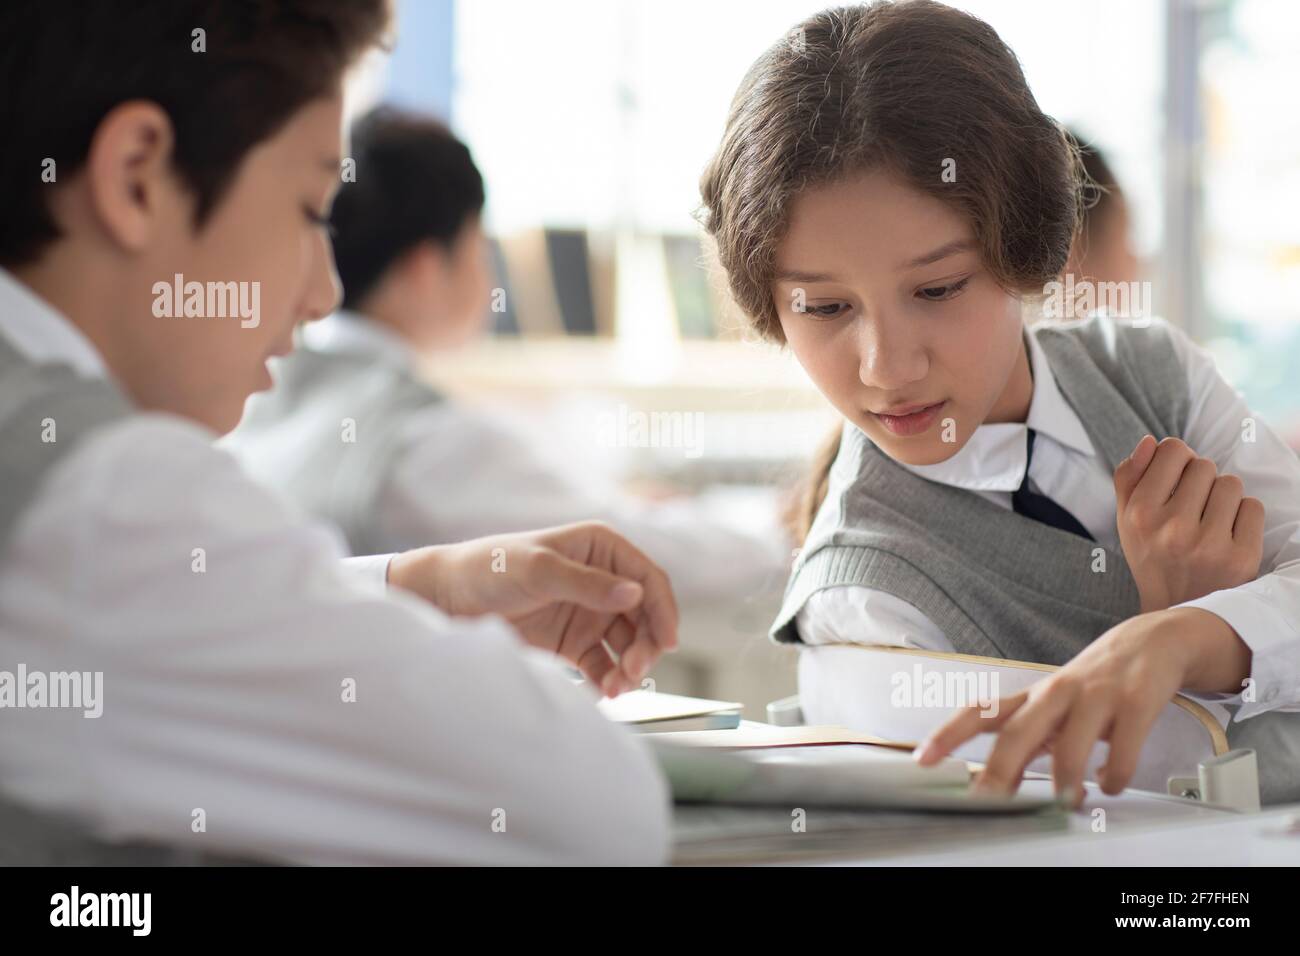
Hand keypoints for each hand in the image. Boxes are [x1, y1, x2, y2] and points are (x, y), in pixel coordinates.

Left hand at [388, 521, 678, 696]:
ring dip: (629, 667)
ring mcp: (589, 612)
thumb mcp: (539, 570)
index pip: (648, 578)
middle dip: (646, 645)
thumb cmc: (489, 568)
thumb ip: (587, 584)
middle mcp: (600, 579)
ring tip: (616, 687)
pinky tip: (602, 692)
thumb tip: (635, 594)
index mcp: (600, 548)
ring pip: (628, 644)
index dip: (664, 610)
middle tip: (634, 670)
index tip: (668, 642)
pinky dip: (607, 680)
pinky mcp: (572, 642)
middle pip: (645, 616)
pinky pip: (602, 665)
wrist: (447, 598)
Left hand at [914, 607, 1250, 805]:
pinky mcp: (1135, 702)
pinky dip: (1114, 777)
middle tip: (989, 804)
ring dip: (1066, 784)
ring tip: (1071, 802)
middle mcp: (1056, 694)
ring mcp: (1095, 696)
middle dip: (999, 773)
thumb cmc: (1094, 682)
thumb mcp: (1055, 709)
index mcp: (1031, 698)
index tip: (923, 759)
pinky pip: (1121, 750)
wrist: (1153, 640)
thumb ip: (1031, 746)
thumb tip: (1000, 787)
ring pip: (1069, 747)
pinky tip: (1111, 782)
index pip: (979, 713)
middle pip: (1017, 733)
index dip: (948, 735)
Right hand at [1114, 435, 1264, 612]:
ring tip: (1210, 524)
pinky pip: (1253, 507)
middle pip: (1204, 465)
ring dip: (1224, 499)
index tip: (1176, 481)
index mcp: (1140, 514)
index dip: (1178, 460)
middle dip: (1201, 482)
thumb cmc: (1153, 557)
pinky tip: (1228, 537)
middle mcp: (1171, 527)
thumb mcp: (1127, 520)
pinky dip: (1244, 518)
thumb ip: (1130, 477)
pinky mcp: (1241, 557)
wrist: (1177, 612)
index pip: (1172, 450)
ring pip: (1230, 484)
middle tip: (1193, 510)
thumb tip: (1151, 441)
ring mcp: (1208, 543)